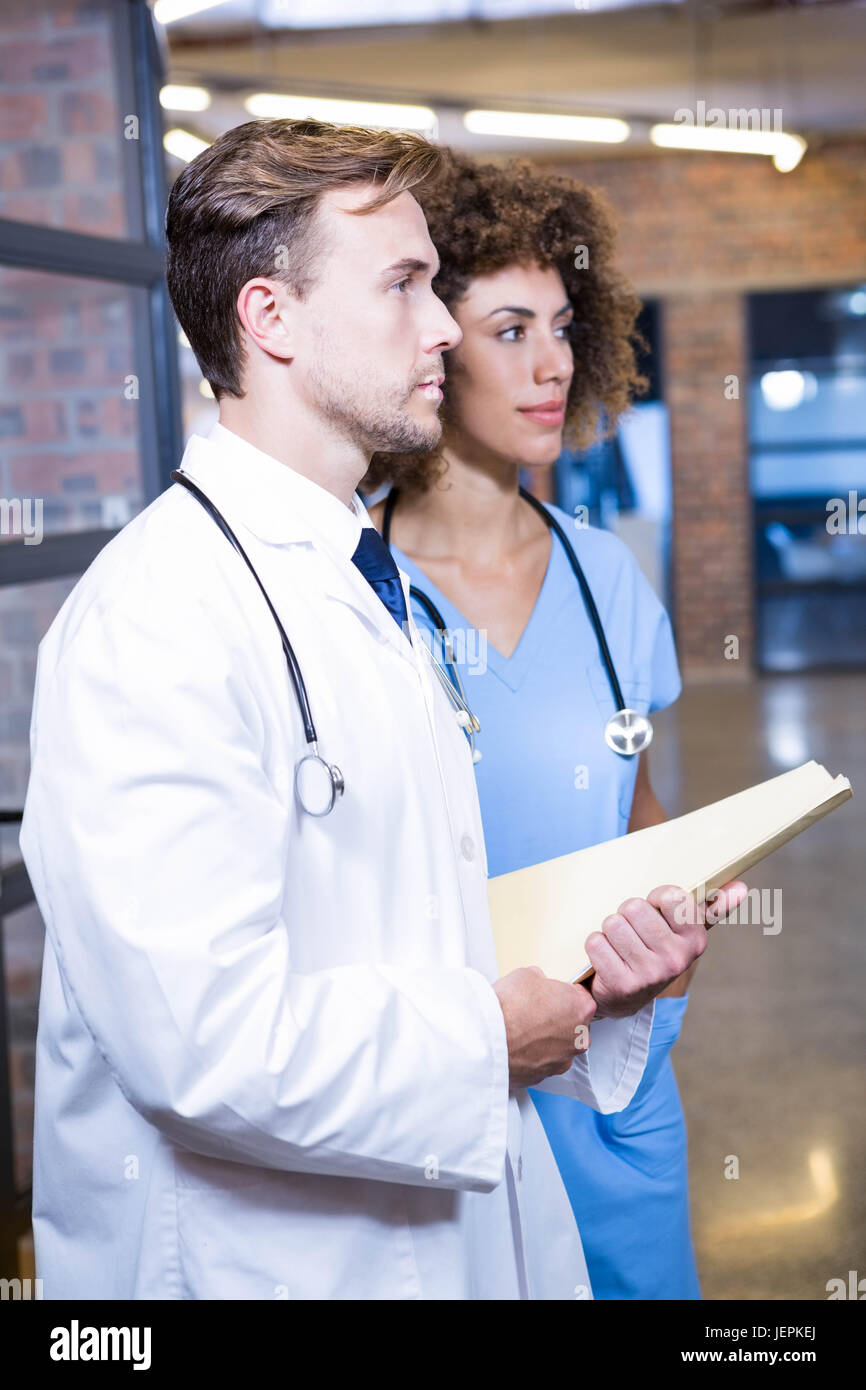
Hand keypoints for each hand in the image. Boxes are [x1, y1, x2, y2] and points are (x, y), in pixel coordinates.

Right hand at [493, 966, 596, 1089]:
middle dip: (557, 1018)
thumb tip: (536, 983)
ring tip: (522, 1028)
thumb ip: (541, 980)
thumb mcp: (527, 974)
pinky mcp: (544, 1075)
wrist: (489, 1038)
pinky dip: (532, 1055)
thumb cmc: (509, 1007)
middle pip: (573, 1024)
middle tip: (534, 1010)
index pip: (581, 997)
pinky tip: (517, 1044)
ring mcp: (563, 1059)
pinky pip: (542, 1061)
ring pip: (558, 1046)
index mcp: (581, 1008)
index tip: (550, 994)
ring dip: (545, 1039)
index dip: (562, 993)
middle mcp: (578, 1038)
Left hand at [586, 880, 747, 1018]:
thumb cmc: (656, 951)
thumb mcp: (684, 930)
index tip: (656, 912)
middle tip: (632, 932)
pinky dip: (596, 947)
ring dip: (609, 931)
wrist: (626, 996)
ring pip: (613, 923)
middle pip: (634, 907)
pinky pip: (596, 943)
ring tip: (619, 946)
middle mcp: (677, 959)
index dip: (655, 899)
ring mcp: (651, 975)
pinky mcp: (622, 986)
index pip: (672, 896)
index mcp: (696, 940)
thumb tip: (742, 887)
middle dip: (626, 914)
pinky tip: (607, 959)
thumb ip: (712, 906)